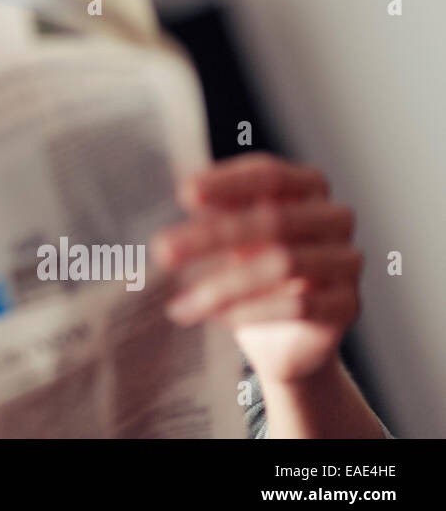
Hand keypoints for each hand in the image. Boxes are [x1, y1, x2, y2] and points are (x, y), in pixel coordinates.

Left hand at [153, 153, 361, 384]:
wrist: (285, 336)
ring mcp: (346, 261)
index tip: (185, 193)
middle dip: (211, 236)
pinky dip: (251, 311)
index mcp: (307, 186)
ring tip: (181, 302)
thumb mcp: (231, 233)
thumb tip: (186, 191)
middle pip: (273, 220)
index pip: (269, 174)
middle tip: (162, 251)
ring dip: (223, 285)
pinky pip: (298, 305)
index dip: (227, 182)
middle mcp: (334, 218)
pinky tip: (216, 319)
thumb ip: (216, 209)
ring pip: (283, 265)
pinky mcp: (347, 305)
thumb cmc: (253, 266)